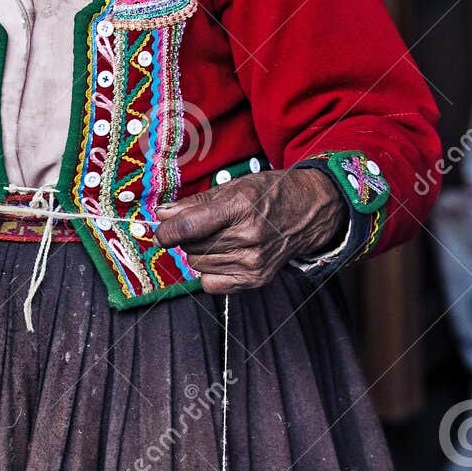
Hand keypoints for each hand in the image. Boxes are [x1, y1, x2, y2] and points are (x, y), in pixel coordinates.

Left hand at [154, 167, 345, 293]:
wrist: (309, 211)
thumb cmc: (270, 194)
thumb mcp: (234, 187)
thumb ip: (194, 204)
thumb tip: (162, 215)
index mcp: (241, 207)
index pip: (188, 228)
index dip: (166, 231)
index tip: (162, 231)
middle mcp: (248, 237)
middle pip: (191, 247)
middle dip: (187, 237)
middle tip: (203, 227)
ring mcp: (253, 261)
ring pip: (197, 265)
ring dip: (199, 253)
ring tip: (220, 238)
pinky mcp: (255, 279)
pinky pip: (211, 283)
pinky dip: (210, 271)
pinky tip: (224, 256)